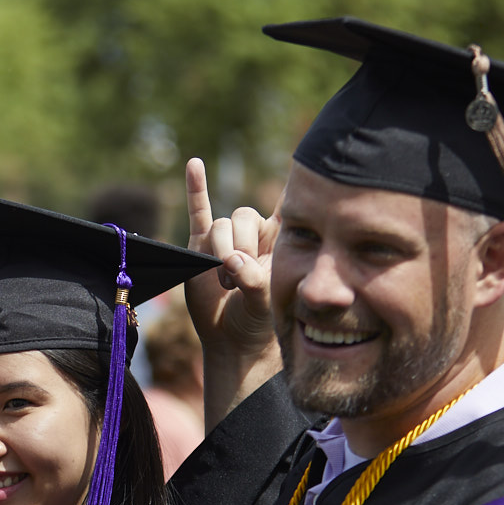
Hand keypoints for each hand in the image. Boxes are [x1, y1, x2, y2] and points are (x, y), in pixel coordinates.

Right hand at [184, 158, 277, 357]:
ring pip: (221, 225)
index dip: (291, 197)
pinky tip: (195, 164)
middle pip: (244, 216)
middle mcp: (253, 235)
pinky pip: (199, 212)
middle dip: (240, 245)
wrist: (233, 340)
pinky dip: (196, 188)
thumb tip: (231, 261)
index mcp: (278, 241)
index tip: (307, 177)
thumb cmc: (258, 321)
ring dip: (221, 251)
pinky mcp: (200, 246)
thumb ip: (253, 279)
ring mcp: (225, 240)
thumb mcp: (265, 301)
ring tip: (225, 282)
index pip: (284, 211)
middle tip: (238, 273)